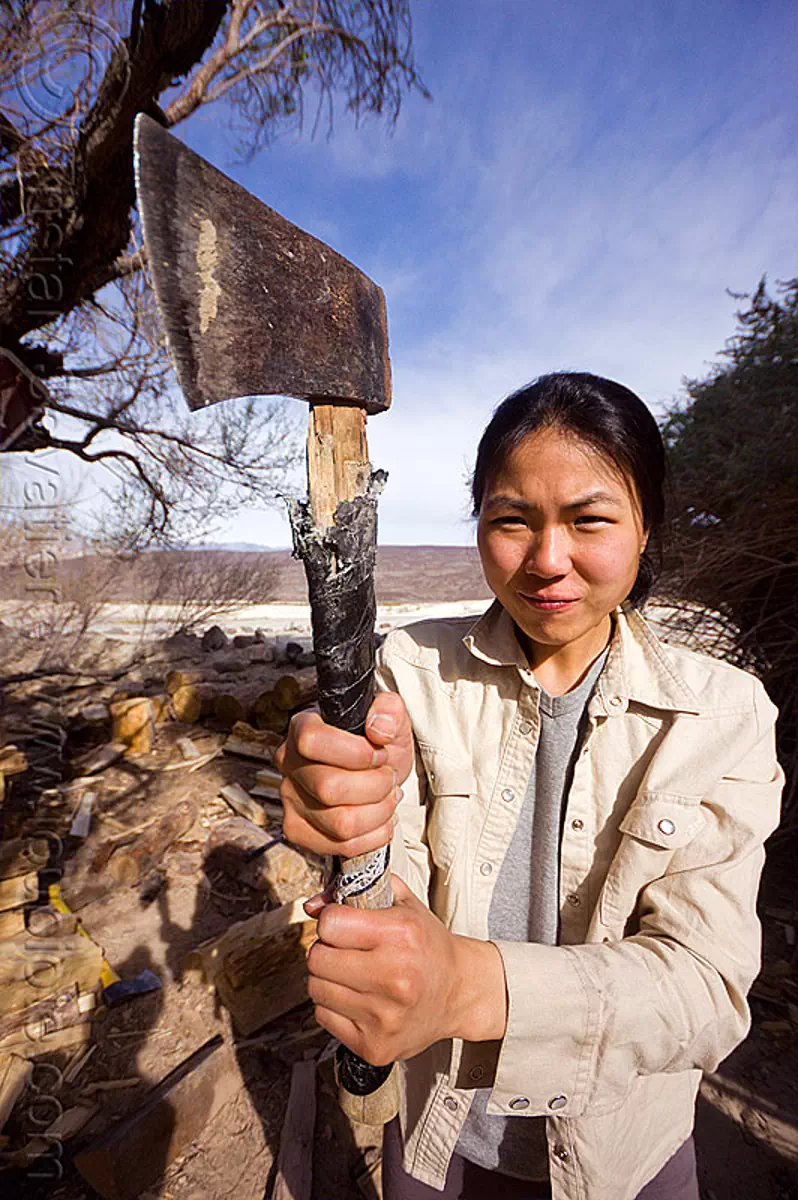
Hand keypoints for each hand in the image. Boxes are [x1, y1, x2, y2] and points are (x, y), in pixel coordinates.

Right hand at [274, 692, 414, 858]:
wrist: (376, 769)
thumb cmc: (378, 742)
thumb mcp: (391, 716)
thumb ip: (389, 711)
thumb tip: (379, 729)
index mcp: (303, 727)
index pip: (312, 741)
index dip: (355, 753)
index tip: (379, 754)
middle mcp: (289, 763)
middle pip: (329, 788)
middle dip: (376, 786)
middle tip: (389, 777)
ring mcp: (290, 800)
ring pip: (340, 823)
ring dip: (379, 812)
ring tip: (387, 797)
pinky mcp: (299, 830)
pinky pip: (341, 846)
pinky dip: (373, 836)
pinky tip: (379, 817)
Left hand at [304, 875, 507, 1064]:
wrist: (460, 993)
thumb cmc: (429, 947)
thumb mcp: (404, 906)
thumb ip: (358, 891)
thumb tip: (312, 905)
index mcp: (402, 935)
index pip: (329, 924)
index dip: (331, 921)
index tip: (343, 925)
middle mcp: (395, 977)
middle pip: (317, 959)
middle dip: (326, 950)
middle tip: (346, 951)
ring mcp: (384, 1016)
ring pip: (316, 989)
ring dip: (328, 979)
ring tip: (354, 975)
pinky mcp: (374, 1045)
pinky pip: (323, 1016)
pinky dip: (334, 1006)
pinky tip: (358, 999)